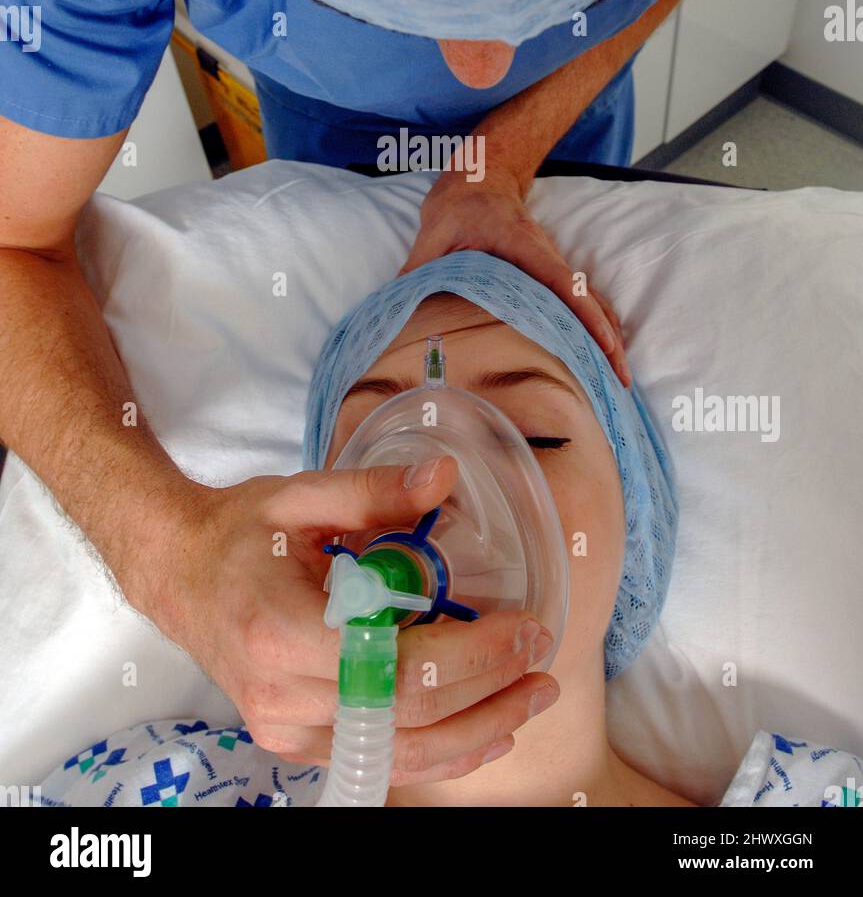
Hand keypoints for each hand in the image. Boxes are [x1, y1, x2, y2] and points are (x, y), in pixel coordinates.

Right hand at [132, 461, 558, 784]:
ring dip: (475, 732)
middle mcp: (282, 696)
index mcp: (282, 631)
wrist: (177, 572)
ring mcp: (285, 729)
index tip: (526, 627)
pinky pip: (378, 758)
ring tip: (532, 698)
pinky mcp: (294, 741)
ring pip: (399, 753)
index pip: (398, 663)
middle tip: (545, 663)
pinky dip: (438, 752)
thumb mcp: (303, 495)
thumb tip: (446, 474)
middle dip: (489, 693)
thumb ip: (376, 491)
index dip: (474, 654)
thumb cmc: (240, 532)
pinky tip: (484, 730)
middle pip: (408, 715)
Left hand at [399, 170, 630, 386]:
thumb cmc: (459, 203)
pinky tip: (601, 356)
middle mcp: (548, 255)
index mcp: (523, 245)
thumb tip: (393, 307)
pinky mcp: (552, 271)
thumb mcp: (433, 232)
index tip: (605, 344)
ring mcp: (554, 263)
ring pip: (592, 301)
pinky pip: (582, 300)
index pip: (562, 282)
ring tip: (617, 380)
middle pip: (589, 300)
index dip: (585, 314)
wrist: (481, 173)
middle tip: (621, 382)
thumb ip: (417, 269)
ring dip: (609, 337)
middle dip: (609, 341)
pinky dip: (597, 326)